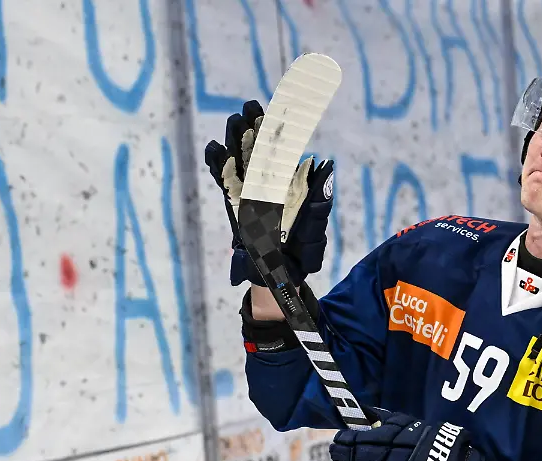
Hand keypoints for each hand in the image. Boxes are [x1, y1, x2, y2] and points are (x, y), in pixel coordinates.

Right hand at [204, 99, 333, 286]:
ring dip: (237, 140)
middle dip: (255, 126)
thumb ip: (318, 198)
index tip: (285, 106)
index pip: (284, 149)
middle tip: (253, 107)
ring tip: (237, 121)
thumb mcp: (314, 223)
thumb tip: (326, 166)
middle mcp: (266, 182)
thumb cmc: (300, 248)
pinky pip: (223, 181)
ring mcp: (247, 191)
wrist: (280, 273)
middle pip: (258, 148)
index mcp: (287, 182)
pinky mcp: (233, 203)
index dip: (283, 127)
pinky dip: (218, 166)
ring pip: (240, 159)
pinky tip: (215, 150)